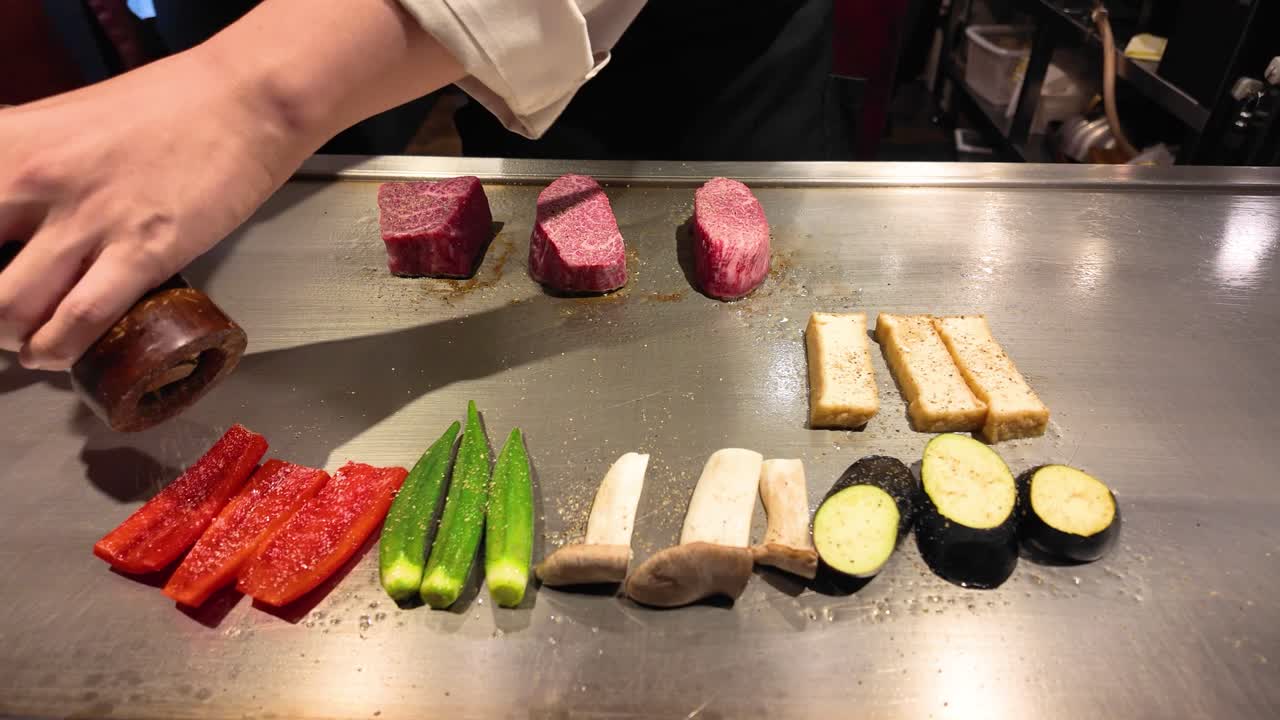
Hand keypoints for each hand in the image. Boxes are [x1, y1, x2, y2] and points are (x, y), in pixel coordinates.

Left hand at [0, 53, 302, 370]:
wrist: (246, 100)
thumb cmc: (169, 104)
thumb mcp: (64, 119)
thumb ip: (23, 161)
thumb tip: (6, 205)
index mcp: (7, 141)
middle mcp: (31, 178)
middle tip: (1, 317)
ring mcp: (88, 217)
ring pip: (10, 309)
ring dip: (13, 338)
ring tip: (28, 341)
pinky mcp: (143, 250)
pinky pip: (82, 318)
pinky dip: (59, 348)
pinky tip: (57, 352)